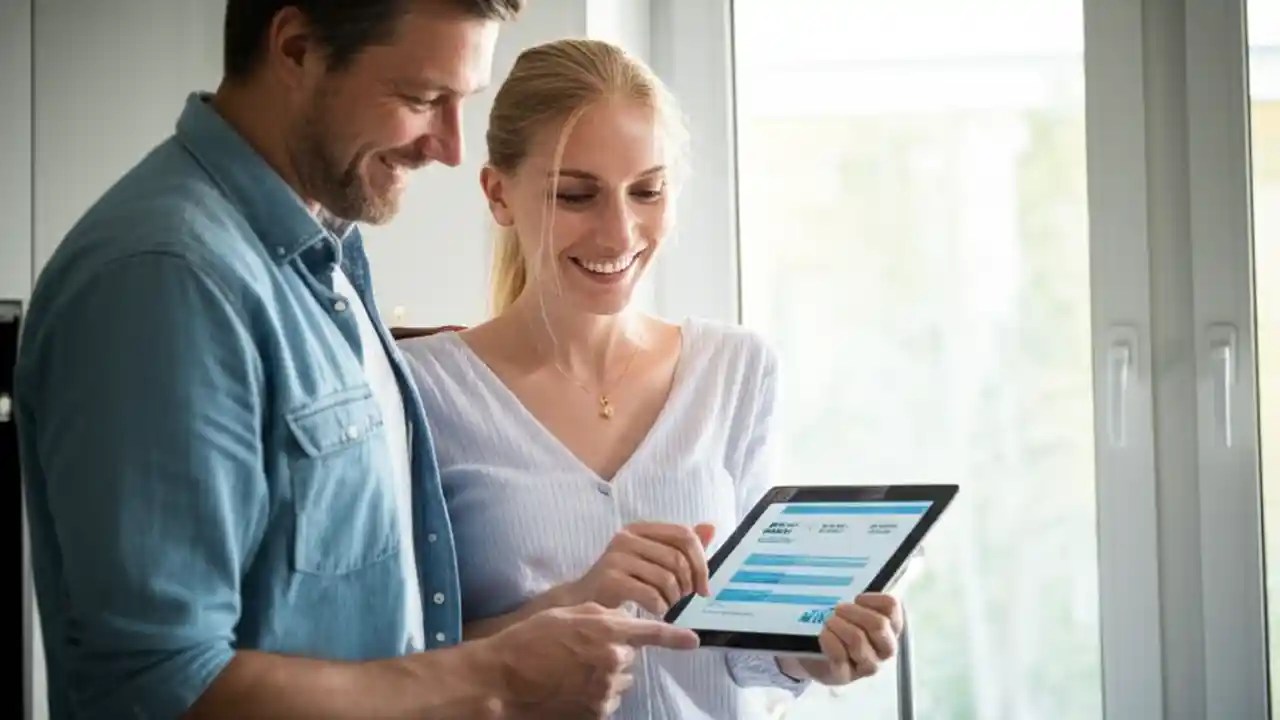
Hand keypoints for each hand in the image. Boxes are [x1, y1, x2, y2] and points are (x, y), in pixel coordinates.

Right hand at [482, 602, 699, 718]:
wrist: (503, 679)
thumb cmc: (531, 641)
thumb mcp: (568, 615)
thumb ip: (601, 617)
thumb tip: (623, 622)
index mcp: (606, 631)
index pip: (652, 634)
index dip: (676, 638)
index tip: (694, 641)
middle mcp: (612, 661)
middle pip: (629, 657)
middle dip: (614, 654)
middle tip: (583, 653)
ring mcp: (604, 690)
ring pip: (619, 680)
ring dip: (606, 675)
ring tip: (573, 672)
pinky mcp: (596, 713)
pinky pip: (606, 701)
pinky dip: (594, 695)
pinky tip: (570, 688)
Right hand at [564, 522, 716, 615]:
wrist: (585, 601)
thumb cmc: (624, 581)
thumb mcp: (653, 561)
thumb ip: (681, 546)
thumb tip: (710, 527)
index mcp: (641, 528)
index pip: (684, 535)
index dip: (701, 562)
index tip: (703, 588)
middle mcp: (627, 537)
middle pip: (678, 559)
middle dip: (688, 585)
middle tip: (683, 599)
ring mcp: (616, 557)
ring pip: (666, 579)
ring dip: (673, 599)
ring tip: (667, 605)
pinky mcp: (610, 579)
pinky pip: (651, 595)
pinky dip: (660, 607)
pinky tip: (655, 610)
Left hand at [784, 594, 903, 685]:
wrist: (816, 655)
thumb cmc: (840, 627)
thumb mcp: (853, 610)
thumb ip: (860, 598)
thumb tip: (857, 574)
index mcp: (890, 628)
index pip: (892, 607)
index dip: (873, 599)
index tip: (857, 598)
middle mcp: (884, 649)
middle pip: (878, 625)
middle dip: (854, 613)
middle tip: (837, 609)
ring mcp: (867, 665)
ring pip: (858, 640)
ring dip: (839, 626)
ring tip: (828, 621)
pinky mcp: (845, 676)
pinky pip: (840, 656)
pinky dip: (829, 641)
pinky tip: (823, 634)